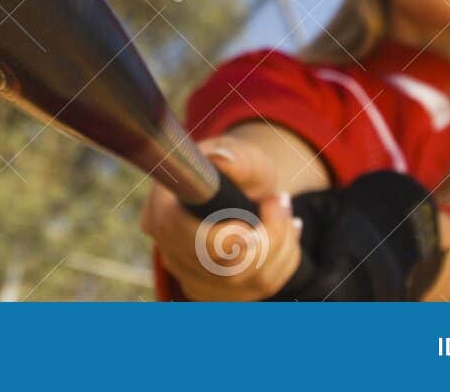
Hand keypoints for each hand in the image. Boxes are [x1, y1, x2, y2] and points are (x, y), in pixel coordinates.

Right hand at [139, 137, 303, 300]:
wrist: (245, 190)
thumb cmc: (237, 169)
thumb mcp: (239, 155)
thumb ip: (234, 157)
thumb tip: (224, 160)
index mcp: (164, 210)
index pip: (183, 239)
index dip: (220, 242)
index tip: (251, 231)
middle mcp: (171, 251)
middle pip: (225, 269)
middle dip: (268, 237)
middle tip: (281, 199)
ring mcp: (191, 279)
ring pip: (251, 282)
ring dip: (282, 245)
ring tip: (283, 210)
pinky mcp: (217, 295)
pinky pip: (264, 289)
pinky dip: (284, 260)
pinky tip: (285, 235)